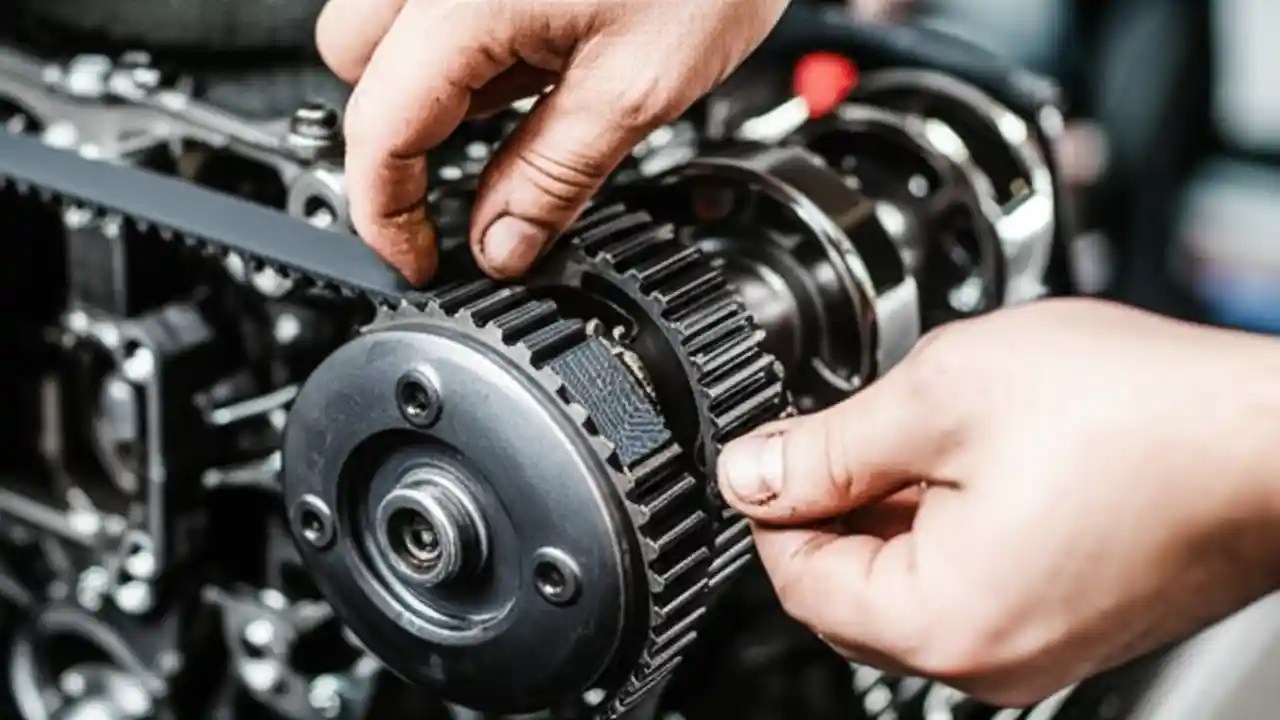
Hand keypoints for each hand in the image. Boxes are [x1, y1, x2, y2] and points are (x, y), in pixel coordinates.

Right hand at [316, 0, 790, 283]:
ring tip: (528, 95)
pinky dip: (466, 40)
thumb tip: (502, 244)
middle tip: (471, 180)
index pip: (378, 130)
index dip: (387, 216)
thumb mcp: (639, 88)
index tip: (418, 259)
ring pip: (386, 28)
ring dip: (434, 82)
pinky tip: (537, 49)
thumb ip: (555, 175)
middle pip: (356, 69)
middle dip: (402, 135)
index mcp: (461, 0)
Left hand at [717, 298, 1279, 705]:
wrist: (1271, 432)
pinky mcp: (1071, 622)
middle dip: (831, 511)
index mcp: (943, 620)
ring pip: (909, 587)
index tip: (771, 451)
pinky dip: (949, 528)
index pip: (796, 581)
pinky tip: (979, 463)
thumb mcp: (939, 399)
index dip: (770, 506)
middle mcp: (989, 658)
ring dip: (892, 514)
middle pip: (848, 594)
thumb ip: (824, 448)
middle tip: (851, 432)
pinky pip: (972, 585)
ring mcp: (1036, 647)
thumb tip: (751, 473)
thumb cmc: (1140, 415)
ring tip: (934, 436)